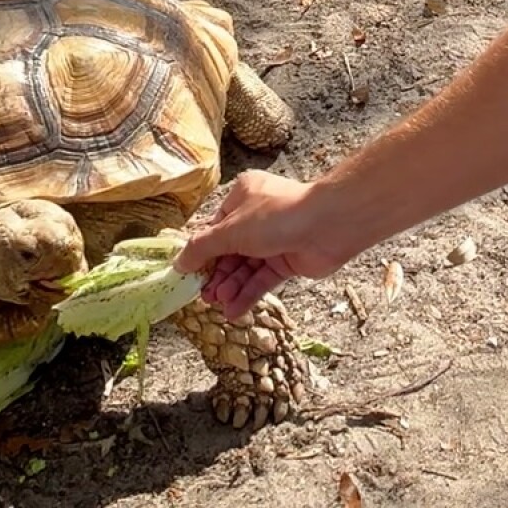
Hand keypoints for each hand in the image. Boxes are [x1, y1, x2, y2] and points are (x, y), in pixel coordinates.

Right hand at [180, 170, 353, 319]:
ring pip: (246, 267)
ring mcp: (275, 239)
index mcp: (243, 197)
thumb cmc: (277, 216)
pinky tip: (235, 311)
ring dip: (232, 287)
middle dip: (217, 275)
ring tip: (219, 304)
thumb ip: (203, 248)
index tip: (189, 275)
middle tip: (204, 297)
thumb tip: (179, 262)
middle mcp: (258, 216)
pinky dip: (249, 294)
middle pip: (230, 250)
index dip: (202, 253)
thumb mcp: (231, 230)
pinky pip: (263, 279)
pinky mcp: (288, 260)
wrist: (328, 224)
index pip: (215, 228)